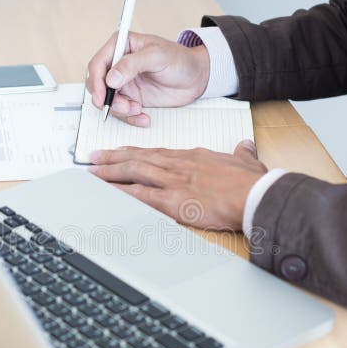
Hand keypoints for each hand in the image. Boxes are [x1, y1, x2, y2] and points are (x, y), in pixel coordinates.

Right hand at [86, 32, 209, 126]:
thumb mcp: (157, 56)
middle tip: (124, 107)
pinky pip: (122, 112)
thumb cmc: (180, 60)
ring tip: (138, 110)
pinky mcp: (132, 98)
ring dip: (121, 110)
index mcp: (121, 46)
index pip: (98, 63)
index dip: (96, 81)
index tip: (102, 97)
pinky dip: (130, 117)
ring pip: (108, 101)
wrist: (196, 79)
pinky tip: (143, 116)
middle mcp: (119, 64)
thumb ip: (132, 64)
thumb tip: (111, 77)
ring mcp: (124, 83)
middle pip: (98, 85)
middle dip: (108, 99)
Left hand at [88, 140, 267, 230]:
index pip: (157, 153)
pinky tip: (108, 194)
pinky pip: (141, 196)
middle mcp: (178, 165)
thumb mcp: (246, 161)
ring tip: (91, 173)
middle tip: (94, 158)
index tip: (121, 152)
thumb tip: (244, 146)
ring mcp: (174, 182)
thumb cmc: (251, 182)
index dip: (135, 152)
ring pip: (134, 172)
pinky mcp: (173, 201)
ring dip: (110, 173)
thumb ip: (242, 153)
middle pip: (138, 159)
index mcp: (192, 157)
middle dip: (113, 158)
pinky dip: (122, 194)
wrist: (254, 194)